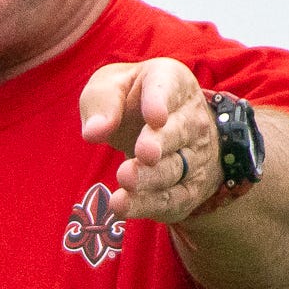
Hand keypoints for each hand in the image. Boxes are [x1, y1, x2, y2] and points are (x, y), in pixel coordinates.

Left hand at [79, 57, 222, 226]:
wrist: (160, 128)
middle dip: (160, 144)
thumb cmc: (129, 100)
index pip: (169, 88)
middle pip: (178, 132)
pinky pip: (171, 199)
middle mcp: (191, 117)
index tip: (155, 117)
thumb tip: (93, 132)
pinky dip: (147, 205)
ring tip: (125, 181)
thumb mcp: (109, 88)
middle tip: (144, 154)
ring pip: (175, 169)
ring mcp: (194, 154)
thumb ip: (101, 103)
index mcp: (171, 81)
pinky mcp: (189, 187)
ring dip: (151, 179)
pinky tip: (122, 207)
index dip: (161, 102)